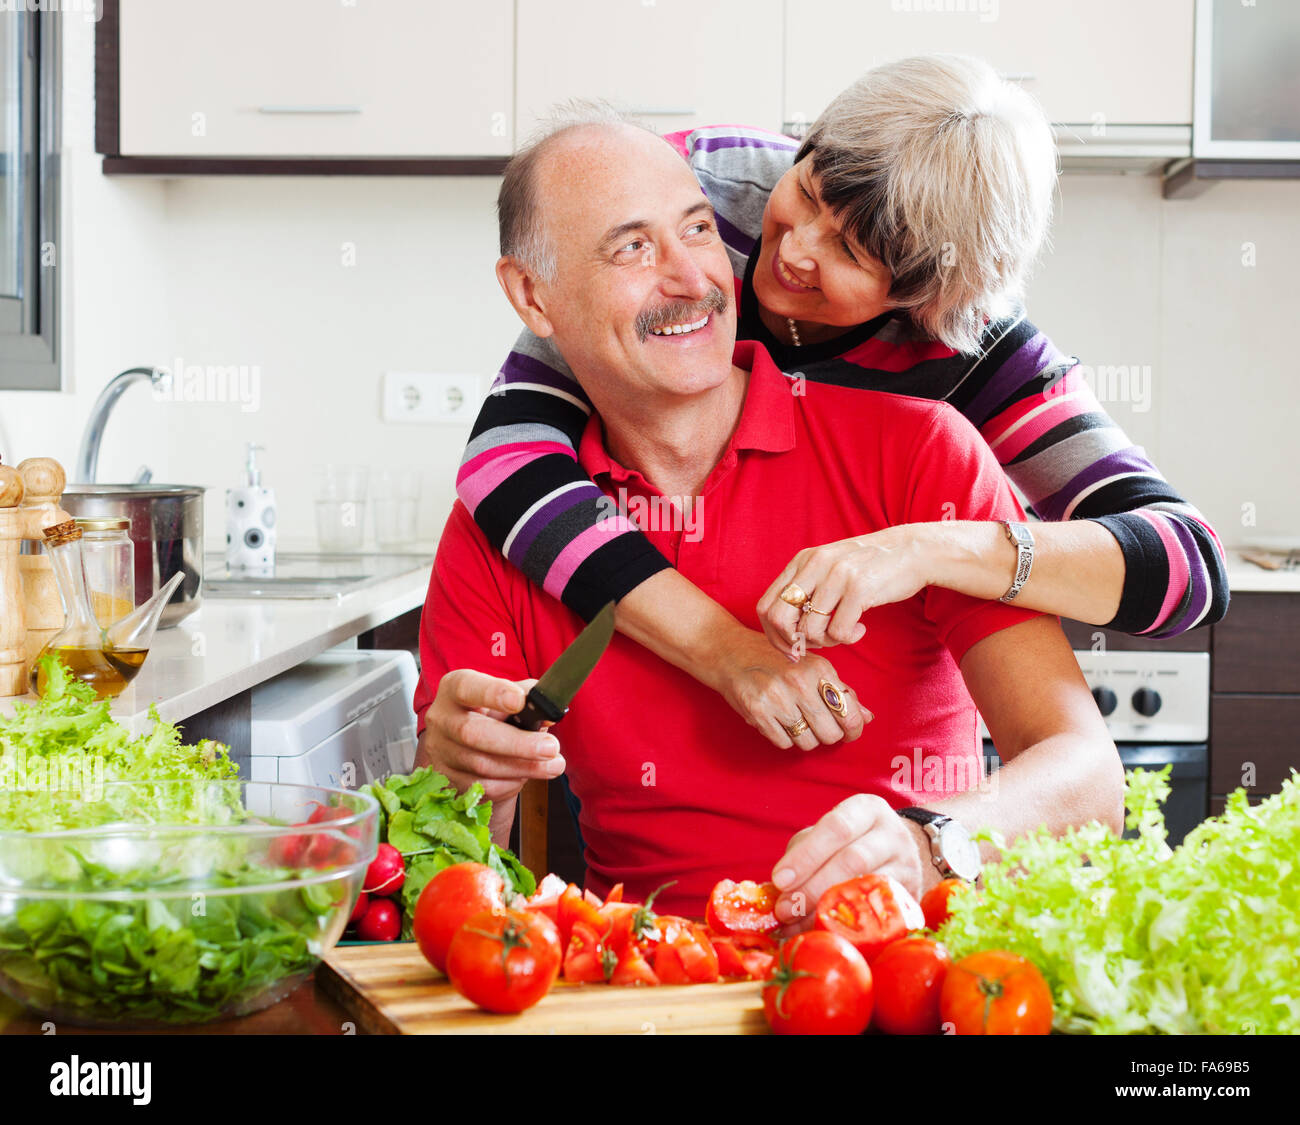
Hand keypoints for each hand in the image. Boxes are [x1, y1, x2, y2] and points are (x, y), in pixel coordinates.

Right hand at [416, 669, 566, 810]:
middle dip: (516, 743)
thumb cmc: (493, 714)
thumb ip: (529, 698)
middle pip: (472, 733)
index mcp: (454, 688)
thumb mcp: (507, 697)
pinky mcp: (448, 780)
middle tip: (550, 747)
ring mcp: (440, 752)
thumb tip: (549, 714)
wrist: (469, 746)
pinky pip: (483, 787)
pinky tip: (526, 774)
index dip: (492, 693)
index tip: (519, 701)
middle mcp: (441, 718)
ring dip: (523, 767)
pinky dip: (511, 783)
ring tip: (553, 765)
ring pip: (481, 765)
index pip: (467, 687)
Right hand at [716, 628, 871, 749]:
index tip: (849, 732)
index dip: (853, 730)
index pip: (849, 714)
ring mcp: (777, 699)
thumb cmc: (776, 660)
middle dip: (827, 735)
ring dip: (805, 737)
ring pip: (808, 743)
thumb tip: (867, 717)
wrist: (731, 653)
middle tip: (818, 726)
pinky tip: (778, 720)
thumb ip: (840, 691)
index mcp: (819, 668)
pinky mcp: (757, 713)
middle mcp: (800, 682)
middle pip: (831, 734)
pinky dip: (784, 737)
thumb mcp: (812, 665)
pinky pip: (784, 743)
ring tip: (795, 720)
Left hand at [757, 525, 932, 652]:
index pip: (765, 605)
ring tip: (843, 634)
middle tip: (812, 648)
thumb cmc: (870, 565)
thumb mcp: (830, 566)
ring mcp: (836, 576)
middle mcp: (815, 565)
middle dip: (791, 643)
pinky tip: (860, 629)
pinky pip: (838, 632)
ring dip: (826, 643)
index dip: (773, 634)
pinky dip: (848, 639)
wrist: (912, 550)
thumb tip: (784, 631)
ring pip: (809, 630)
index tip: (791, 646)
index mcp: (802, 560)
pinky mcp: (859, 589)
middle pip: (778, 619)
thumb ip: (807, 588)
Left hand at [769, 794, 931, 929]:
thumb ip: (803, 853)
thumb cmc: (850, 843)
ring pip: (867, 889)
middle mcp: (892, 834)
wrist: (903, 855)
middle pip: (852, 860)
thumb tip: (776, 891)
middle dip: (813, 887)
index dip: (806, 856)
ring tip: (797, 925)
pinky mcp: (911, 898)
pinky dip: (847, 928)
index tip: (779, 880)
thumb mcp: (828, 835)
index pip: (836, 828)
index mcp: (867, 809)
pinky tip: (824, 934)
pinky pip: (879, 915)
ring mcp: (908, 866)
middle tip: (784, 910)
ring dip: (827, 910)